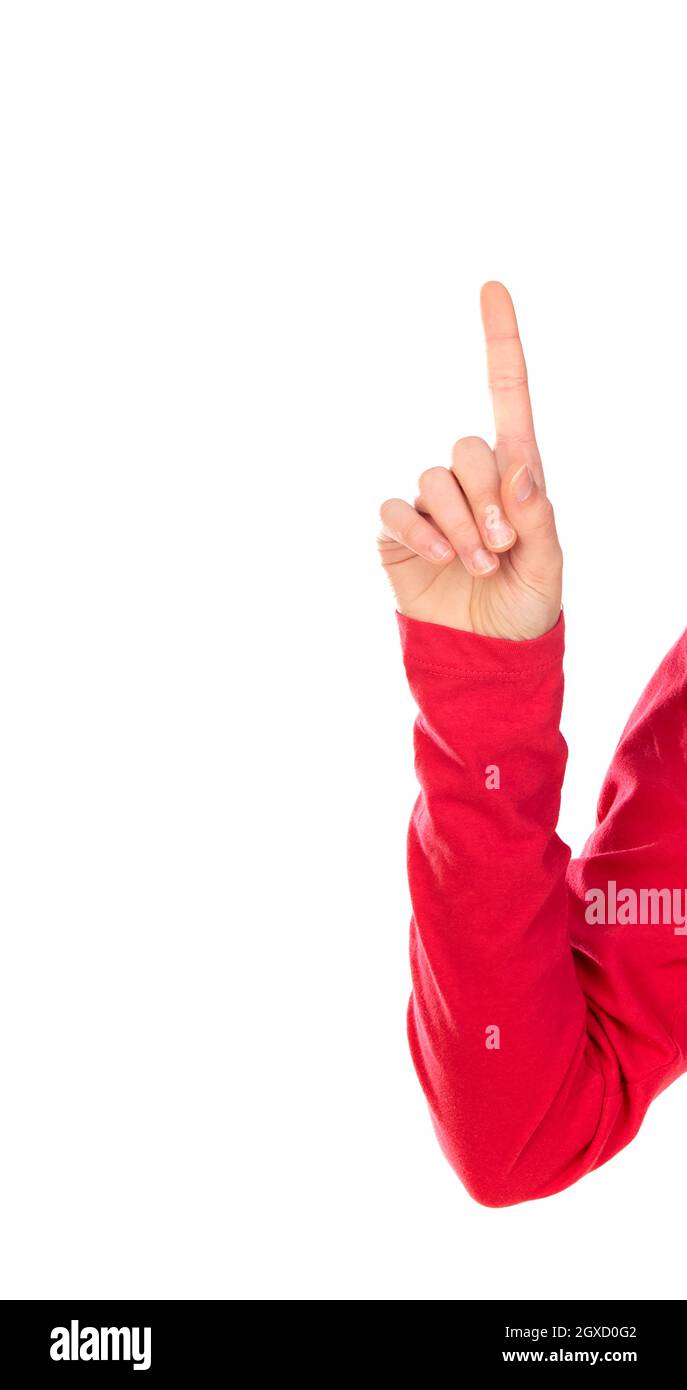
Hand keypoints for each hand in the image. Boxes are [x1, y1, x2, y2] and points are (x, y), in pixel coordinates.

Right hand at [378, 282, 561, 639]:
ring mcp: (431, 505)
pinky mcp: (398, 531)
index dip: (500, 344)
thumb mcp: (548, 568)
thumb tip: (521, 469)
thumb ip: (539, 518)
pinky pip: (398, 508)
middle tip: (502, 547)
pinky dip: (420, 531)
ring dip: (459, 524)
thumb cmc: (524, 607)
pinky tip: (438, 558)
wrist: (482, 653)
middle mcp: (471, 481)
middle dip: (487, 497)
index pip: (507, 398)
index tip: (492, 289)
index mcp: (516, 478)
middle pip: (468, 448)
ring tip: (478, 564)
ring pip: (435, 481)